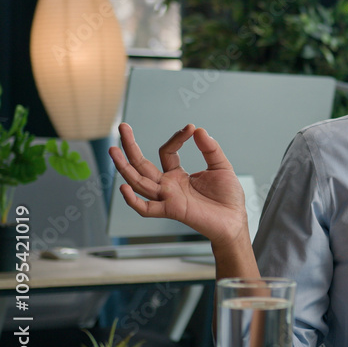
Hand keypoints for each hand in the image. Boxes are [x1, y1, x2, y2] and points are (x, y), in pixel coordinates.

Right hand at [109, 123, 248, 246]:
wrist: (235, 220)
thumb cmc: (228, 196)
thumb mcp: (221, 166)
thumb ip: (210, 149)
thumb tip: (198, 129)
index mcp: (178, 175)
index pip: (167, 152)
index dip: (176, 138)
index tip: (190, 128)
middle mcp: (168, 186)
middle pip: (141, 165)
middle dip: (130, 147)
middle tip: (123, 126)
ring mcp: (168, 197)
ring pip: (138, 183)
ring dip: (124, 168)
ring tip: (113, 150)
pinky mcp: (172, 210)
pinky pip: (147, 208)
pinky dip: (133, 201)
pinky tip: (123, 188)